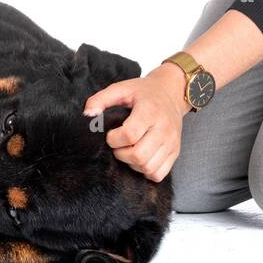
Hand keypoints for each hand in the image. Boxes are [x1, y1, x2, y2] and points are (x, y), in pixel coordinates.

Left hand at [82, 63, 191, 181]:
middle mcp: (164, 128)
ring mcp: (172, 142)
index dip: (114, 139)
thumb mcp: (121, 88)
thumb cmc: (143, 92)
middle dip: (121, 154)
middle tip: (118, 145)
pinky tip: (140, 158)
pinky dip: (145, 171)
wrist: (171, 93)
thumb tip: (87, 115)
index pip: (130, 135)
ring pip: (148, 168)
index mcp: (150, 110)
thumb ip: (101, 99)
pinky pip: (158, 174)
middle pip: (139, 156)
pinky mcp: (175, 152)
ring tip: (129, 150)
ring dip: (132, 164)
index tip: (111, 134)